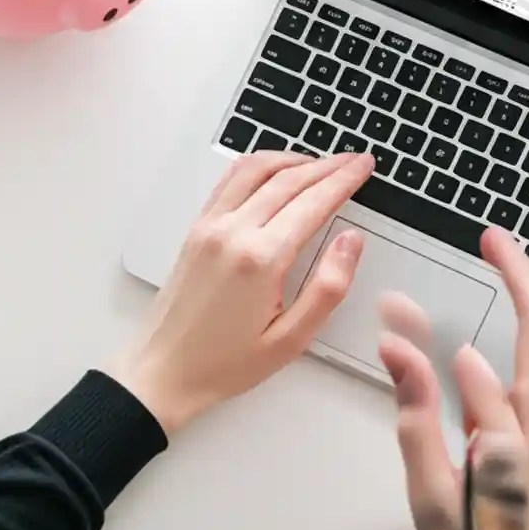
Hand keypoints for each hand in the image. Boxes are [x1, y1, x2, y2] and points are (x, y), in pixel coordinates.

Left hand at [112, 151, 374, 433]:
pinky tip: (275, 171)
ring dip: (292, 159)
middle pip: (288, 179)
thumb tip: (351, 242)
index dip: (344, 179)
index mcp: (260, 260)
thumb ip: (328, 287)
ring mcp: (209, 227)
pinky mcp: (196, 229)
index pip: (313, 202)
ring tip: (320, 163)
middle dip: (327, 165)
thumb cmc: (224, 363)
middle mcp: (232, 233)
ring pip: (256, 169)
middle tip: (354, 160)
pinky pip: (230, 181)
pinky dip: (259, 166)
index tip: (364, 166)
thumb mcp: (291, 340)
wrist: (164, 371)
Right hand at [379, 227, 528, 529]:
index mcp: (525, 446)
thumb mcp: (431, 501)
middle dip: (521, 278)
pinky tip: (508, 334)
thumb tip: (411, 354)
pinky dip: (522, 353)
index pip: (484, 360)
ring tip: (500, 268)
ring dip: (520, 314)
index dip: (434, 326)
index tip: (398, 306)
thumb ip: (420, 423)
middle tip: (493, 239)